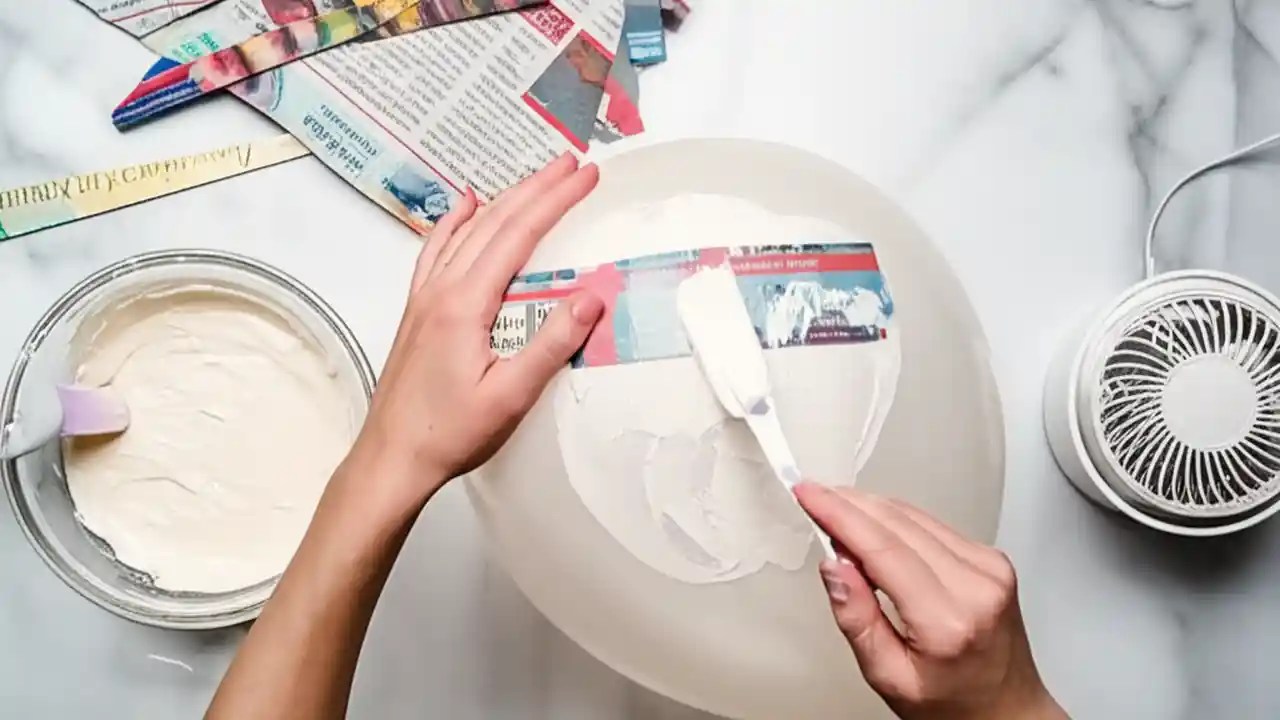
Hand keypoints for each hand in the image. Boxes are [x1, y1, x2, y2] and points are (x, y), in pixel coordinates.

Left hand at [350, 154, 603, 502]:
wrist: (392, 457)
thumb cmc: (450, 434)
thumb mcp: (510, 396)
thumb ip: (552, 344)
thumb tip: (591, 296)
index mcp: (466, 304)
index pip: (519, 235)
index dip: (556, 201)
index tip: (585, 176)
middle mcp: (441, 289)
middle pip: (494, 222)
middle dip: (536, 188)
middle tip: (571, 164)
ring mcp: (424, 297)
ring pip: (467, 231)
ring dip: (504, 200)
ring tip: (535, 179)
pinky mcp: (417, 311)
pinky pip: (437, 250)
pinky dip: (455, 222)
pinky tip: (465, 208)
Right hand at [795, 484, 1065, 719]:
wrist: (1007, 709)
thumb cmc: (952, 703)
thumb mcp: (889, 677)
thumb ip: (858, 621)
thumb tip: (834, 568)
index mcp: (948, 621)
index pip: (883, 549)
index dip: (840, 515)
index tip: (809, 495)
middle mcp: (976, 586)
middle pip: (898, 523)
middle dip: (849, 505)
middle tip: (813, 498)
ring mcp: (990, 567)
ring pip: (915, 517)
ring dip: (871, 509)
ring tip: (836, 515)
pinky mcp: (992, 558)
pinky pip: (933, 524)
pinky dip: (896, 521)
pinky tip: (874, 529)